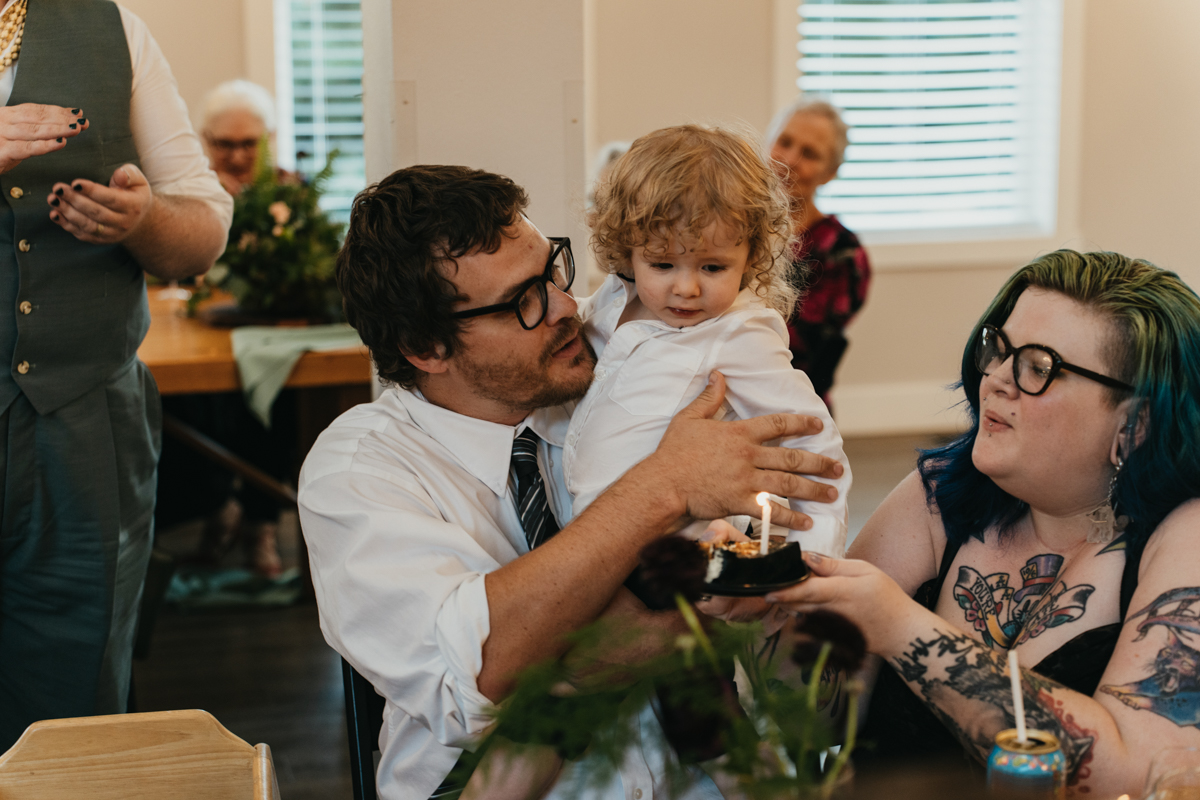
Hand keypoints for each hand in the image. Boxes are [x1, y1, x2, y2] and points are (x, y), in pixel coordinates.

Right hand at [0, 104, 87, 172]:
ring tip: (76, 129)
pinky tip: (60, 142)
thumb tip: (66, 121)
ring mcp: (0, 136)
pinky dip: (44, 145)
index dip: (57, 111)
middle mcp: (2, 121)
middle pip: (36, 118)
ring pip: (33, 130)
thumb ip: (35, 129)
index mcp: (6, 115)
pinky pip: (25, 148)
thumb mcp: (14, 136)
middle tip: (83, 122)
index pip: (35, 110)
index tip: (77, 113)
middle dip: (61, 119)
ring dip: (57, 129)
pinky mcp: (0, 152)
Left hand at [48, 164, 153, 244]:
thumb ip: (129, 174)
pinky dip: (67, 225)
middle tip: (58, 189)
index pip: (112, 199)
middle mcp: (123, 223)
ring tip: (53, 199)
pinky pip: (82, 234)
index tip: (75, 183)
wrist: (140, 220)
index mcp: (133, 206)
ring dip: (68, 213)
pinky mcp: (100, 239)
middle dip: (75, 200)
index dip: (93, 191)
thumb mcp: (139, 181)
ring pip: (88, 225)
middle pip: (97, 212)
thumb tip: (119, 175)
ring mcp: (112, 233)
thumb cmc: (134, 193)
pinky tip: (54, 214)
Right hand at [648, 371, 843, 532]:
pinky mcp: (741, 502)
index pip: (778, 424)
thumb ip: (709, 398)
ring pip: (789, 483)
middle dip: (819, 462)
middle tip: (837, 467)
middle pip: (792, 456)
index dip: (801, 423)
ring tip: (831, 492)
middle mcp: (748, 456)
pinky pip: (772, 510)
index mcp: (739, 434)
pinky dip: (791, 517)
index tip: (818, 425)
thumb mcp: (689, 418)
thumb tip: (718, 375)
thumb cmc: (673, 452)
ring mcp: (746, 480)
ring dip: (813, 488)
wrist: (663, 484)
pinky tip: (807, 521)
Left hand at [765, 552, 916, 655]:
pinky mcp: (831, 638)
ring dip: (790, 603)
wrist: (900, 632)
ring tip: (791, 590)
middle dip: (782, 594)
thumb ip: (834, 566)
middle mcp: (833, 612)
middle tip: (775, 582)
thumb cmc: (886, 597)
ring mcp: (831, 628)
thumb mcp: (865, 571)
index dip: (786, 590)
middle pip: (798, 603)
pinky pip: (808, 625)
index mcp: (843, 592)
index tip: (768, 589)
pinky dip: (801, 614)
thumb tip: (807, 558)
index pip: (808, 591)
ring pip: (800, 614)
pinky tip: (808, 604)